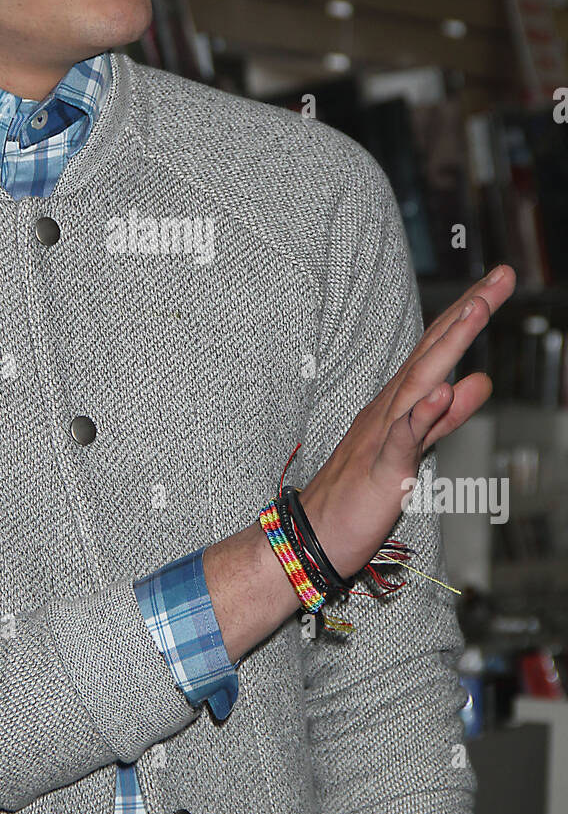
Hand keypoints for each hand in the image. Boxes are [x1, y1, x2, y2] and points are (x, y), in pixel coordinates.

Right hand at [299, 264, 516, 580]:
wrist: (312, 535)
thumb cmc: (358, 495)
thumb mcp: (413, 449)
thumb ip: (446, 416)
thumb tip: (480, 381)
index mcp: (398, 403)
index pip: (436, 349)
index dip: (467, 314)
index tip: (498, 282)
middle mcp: (389, 409)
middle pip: (432, 351)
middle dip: (468, 312)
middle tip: (502, 277)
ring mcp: (382, 436)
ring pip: (419, 383)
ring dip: (447, 346)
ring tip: (476, 312)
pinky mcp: (381, 470)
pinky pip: (402, 439)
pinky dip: (422, 413)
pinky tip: (441, 390)